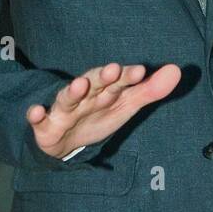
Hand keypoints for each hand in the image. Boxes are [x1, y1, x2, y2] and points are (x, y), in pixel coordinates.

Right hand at [27, 62, 181, 159]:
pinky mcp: (45, 125)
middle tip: (114, 70)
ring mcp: (64, 110)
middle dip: (102, 77)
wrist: (64, 141)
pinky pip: (38, 120)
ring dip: (72, 92)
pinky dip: (36, 116)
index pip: (118, 81)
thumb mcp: (125, 105)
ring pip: (67, 99)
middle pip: (94, 84)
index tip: (140, 72)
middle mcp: (85, 95)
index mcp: (105, 90)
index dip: (128, 77)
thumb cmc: (97, 115)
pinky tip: (36, 112)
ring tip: (79, 85)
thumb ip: (149, 90)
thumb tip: (176, 70)